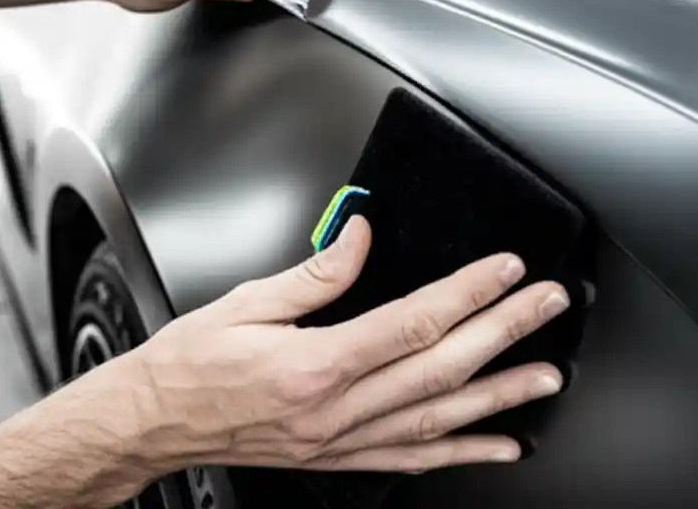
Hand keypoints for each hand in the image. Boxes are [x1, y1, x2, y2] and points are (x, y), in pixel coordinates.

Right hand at [129, 215, 569, 476]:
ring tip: (545, 375)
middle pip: (439, 367)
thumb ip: (316, 275)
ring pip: (437, 418)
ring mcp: (339, 441)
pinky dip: (461, 453)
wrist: (152, 425)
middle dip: (504, 332)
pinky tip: (499, 444)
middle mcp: (334, 410)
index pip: (411, 322)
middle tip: (546, 305)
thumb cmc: (188, 366)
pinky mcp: (337, 459)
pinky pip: (411, 459)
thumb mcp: (244, 304)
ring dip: (499, 396)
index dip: (467, 293)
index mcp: (312, 364)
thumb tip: (362, 237)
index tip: (504, 270)